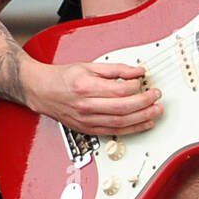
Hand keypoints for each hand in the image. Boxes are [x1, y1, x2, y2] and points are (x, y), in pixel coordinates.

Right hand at [30, 61, 163, 134]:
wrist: (42, 91)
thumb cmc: (63, 78)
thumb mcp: (89, 66)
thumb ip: (115, 69)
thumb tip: (137, 72)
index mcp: (85, 87)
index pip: (119, 90)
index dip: (136, 87)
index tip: (143, 82)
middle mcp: (86, 106)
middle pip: (122, 108)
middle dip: (144, 103)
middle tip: (156, 97)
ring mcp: (86, 120)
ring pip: (120, 123)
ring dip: (142, 118)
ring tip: (155, 112)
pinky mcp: (87, 129)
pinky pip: (114, 132)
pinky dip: (131, 129)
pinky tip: (143, 124)